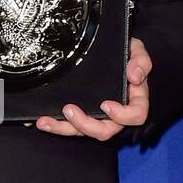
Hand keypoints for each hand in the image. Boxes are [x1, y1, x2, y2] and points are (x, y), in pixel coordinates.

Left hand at [33, 37, 151, 139]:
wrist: (112, 52)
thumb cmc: (127, 55)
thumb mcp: (137, 51)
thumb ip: (140, 61)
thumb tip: (135, 77)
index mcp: (134, 100)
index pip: (136, 115)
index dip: (122, 115)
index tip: (106, 104)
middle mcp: (116, 113)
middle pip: (105, 130)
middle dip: (85, 124)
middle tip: (69, 110)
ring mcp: (98, 116)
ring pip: (83, 131)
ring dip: (64, 128)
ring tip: (47, 121)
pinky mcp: (82, 115)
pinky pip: (70, 125)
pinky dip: (55, 125)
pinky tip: (42, 121)